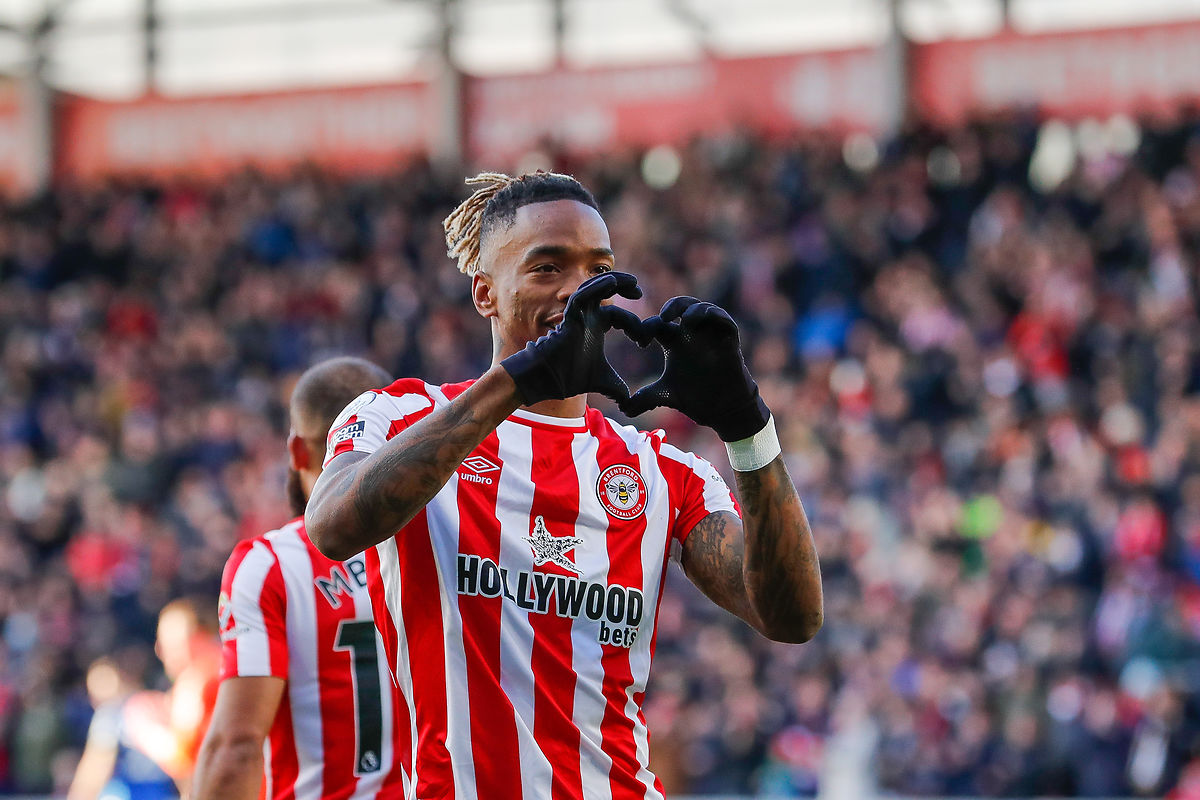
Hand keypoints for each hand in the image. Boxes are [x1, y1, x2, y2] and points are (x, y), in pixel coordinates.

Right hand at [501, 271, 643, 404]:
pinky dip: (595, 287)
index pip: (620, 317)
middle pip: (609, 294)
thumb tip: (630, 405)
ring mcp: (579, 315)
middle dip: (625, 289)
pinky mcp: (570, 316)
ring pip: (596, 289)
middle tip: (640, 291)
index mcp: (597, 327)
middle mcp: (589, 317)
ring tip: (633, 282)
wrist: (551, 379)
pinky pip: (582, 296)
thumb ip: (618, 389)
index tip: (645, 341)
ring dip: (614, 282)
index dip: (634, 326)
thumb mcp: (605, 382)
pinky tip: (611, 281)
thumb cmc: (572, 377)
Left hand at [620, 296, 769, 441]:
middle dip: (671, 306)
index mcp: (674, 341)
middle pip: (680, 307)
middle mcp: (691, 334)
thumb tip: (623, 409)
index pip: (657, 325)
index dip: (645, 328)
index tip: (639, 342)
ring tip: (683, 319)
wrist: (723, 410)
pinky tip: (703, 320)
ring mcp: (710, 335)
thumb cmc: (695, 398)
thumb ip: (644, 399)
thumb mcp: (665, 395)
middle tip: (662, 316)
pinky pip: (724, 320)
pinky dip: (714, 315)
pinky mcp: (728, 340)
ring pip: (702, 308)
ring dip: (692, 308)